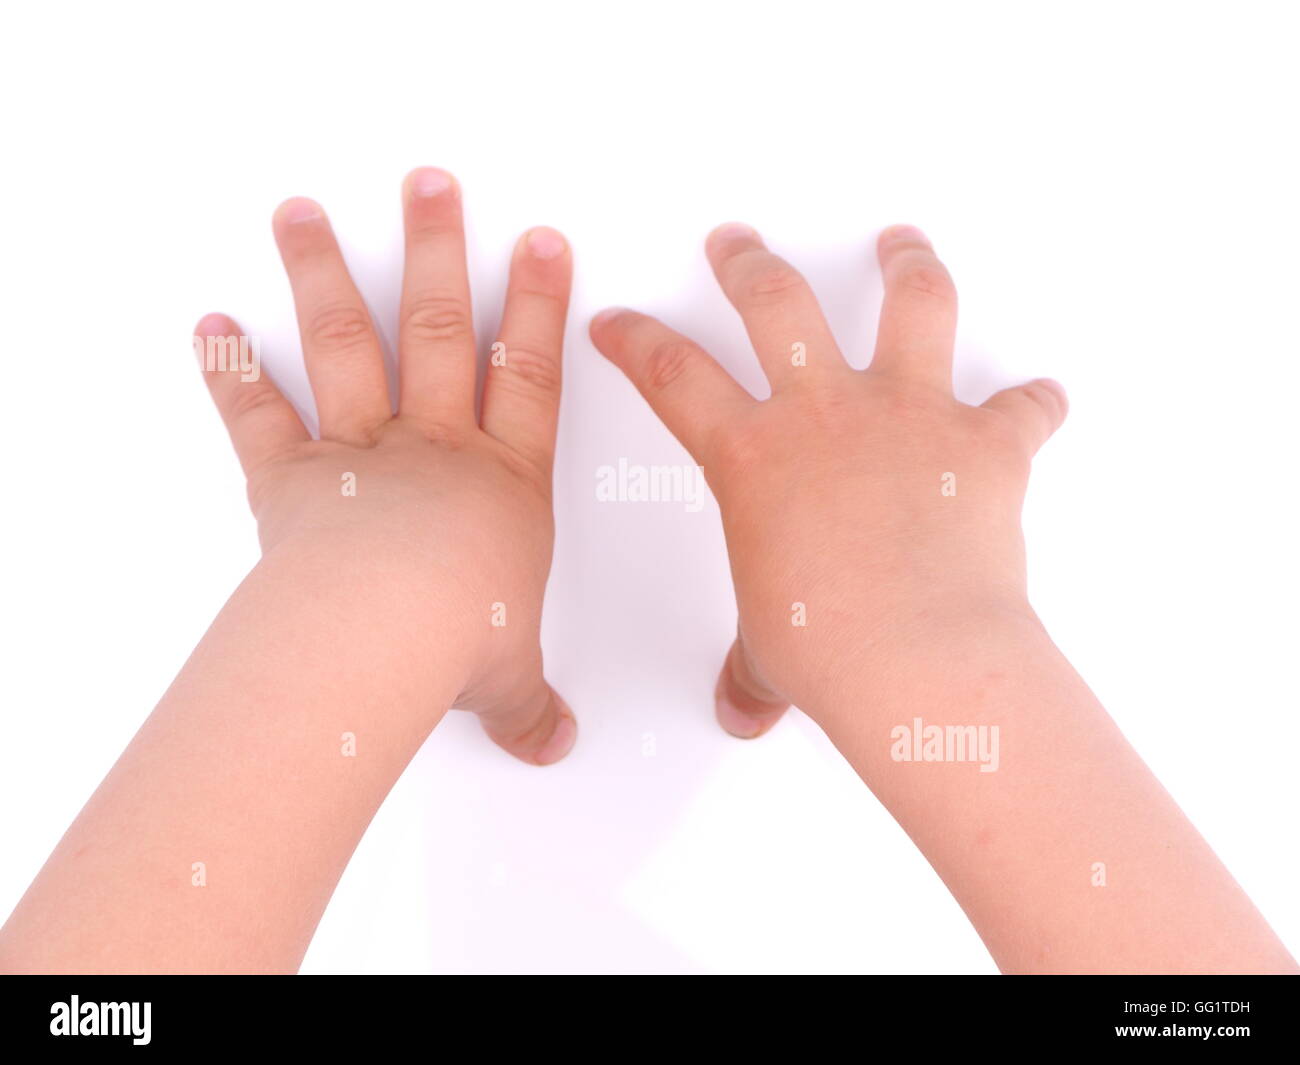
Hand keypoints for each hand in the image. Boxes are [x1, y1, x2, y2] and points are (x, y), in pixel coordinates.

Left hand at [195, 169, 575, 764]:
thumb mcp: (509, 681)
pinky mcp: (292, 477)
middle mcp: (435, 446)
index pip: (530, 372)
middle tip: (430, 183)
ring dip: (323, 272)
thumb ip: (528, 705)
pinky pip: (259, 414)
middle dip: (437, 248)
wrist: (382, 637)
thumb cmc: (457, 638)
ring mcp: (361, 450)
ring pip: (346, 342)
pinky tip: (213, 323)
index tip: (540, 243)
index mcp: (504, 479)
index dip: (539, 304)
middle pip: (438, 326)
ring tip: (305, 213)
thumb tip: (552, 744)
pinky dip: (232, 369)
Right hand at [590, 223, 1065, 736]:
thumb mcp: (768, 651)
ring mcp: (910, 415)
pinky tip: (1043, 395)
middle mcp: (826, 414)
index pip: (671, 374)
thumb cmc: (830, 648)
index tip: (619, 323)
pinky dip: (1034, 403)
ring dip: (906, 265)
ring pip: (911, 304)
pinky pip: (1021, 408)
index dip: (635, 341)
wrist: (916, 658)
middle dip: (748, 263)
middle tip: (736, 242)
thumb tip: (744, 706)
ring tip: (902, 242)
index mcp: (752, 455)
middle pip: (775, 302)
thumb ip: (754, 667)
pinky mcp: (985, 443)